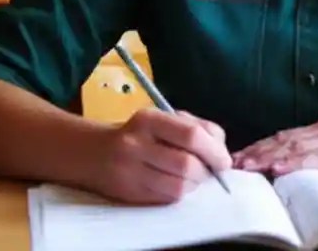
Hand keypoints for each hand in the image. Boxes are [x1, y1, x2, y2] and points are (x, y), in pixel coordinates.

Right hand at [91, 108, 231, 204]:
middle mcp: (137, 144)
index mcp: (149, 119)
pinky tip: (176, 183)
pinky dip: (180, 193)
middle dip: (207, 171)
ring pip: (179, 186)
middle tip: (211, 171)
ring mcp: (131, 171)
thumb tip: (222, 149)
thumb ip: (195, 127)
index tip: (224, 160)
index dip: (215, 151)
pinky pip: (167, 198)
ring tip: (193, 177)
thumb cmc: (139, 133)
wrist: (94, 152)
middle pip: (187, 164)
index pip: (192, 135)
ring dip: (195, 184)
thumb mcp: (162, 119)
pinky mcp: (130, 193)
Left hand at [232, 113, 317, 175]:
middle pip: (283, 139)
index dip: (263, 145)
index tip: (242, 155)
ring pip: (294, 146)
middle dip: (256, 151)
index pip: (287, 135)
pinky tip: (279, 167)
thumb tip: (312, 158)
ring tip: (246, 166)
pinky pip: (317, 157)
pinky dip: (295, 161)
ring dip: (267, 156)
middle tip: (233, 162)